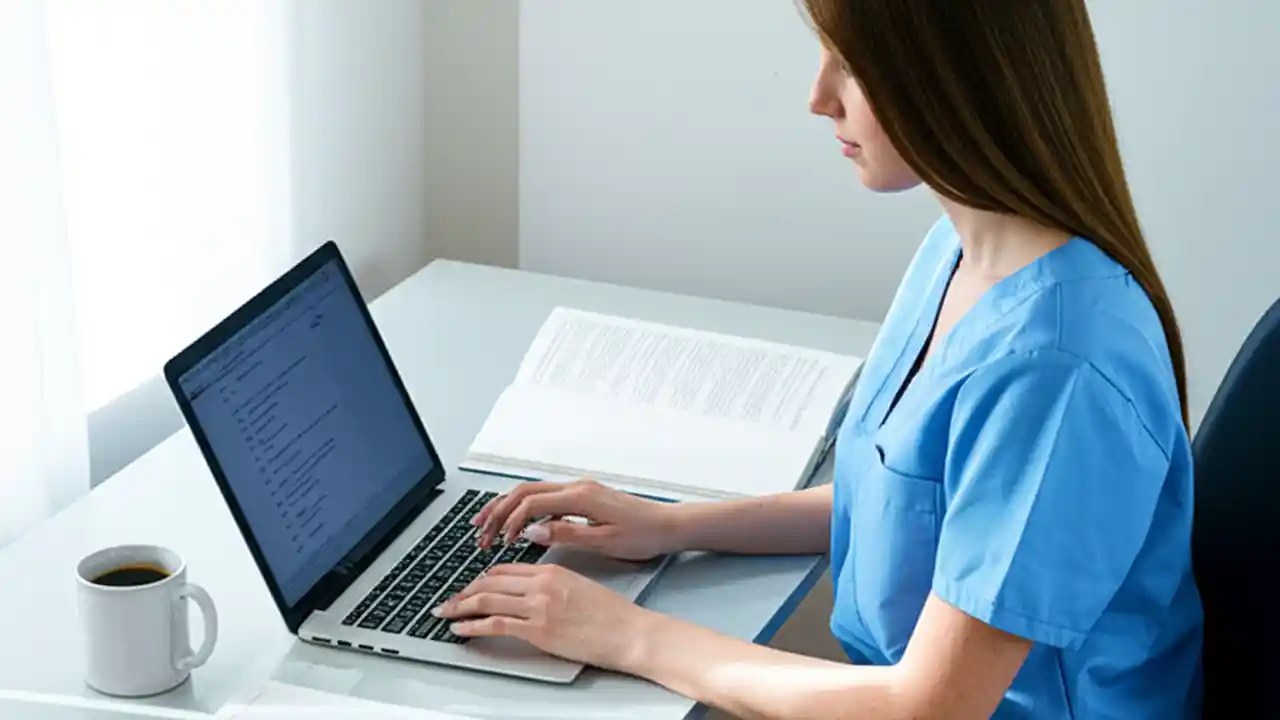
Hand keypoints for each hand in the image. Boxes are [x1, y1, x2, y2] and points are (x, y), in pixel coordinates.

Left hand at [433, 563, 655, 671]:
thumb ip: (553, 583)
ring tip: (445, 612)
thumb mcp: (580, 585)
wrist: (629, 631)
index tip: (471, 586)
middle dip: (464, 591)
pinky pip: (495, 624)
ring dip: (460, 606)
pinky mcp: (538, 630)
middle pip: (490, 582)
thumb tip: (533, 590)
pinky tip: (461, 628)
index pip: (505, 569)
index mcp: (552, 570)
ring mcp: (538, 606)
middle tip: (450, 599)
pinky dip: (472, 625)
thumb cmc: (613, 614)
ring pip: (486, 600)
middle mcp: (541, 584)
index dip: (482, 578)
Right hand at [472, 479, 679, 560]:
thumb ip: (566, 535)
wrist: (668, 525)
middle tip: (479, 532)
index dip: (510, 522)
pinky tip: (516, 522)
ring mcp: (579, 490)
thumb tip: (532, 531)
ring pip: (532, 491)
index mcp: (580, 497)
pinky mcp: (583, 497)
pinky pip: (545, 497)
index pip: (531, 503)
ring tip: (486, 524)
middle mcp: (577, 487)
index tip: (499, 543)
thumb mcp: (604, 542)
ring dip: (506, 507)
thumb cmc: (643, 535)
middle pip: (524, 491)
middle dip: (497, 511)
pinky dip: (524, 508)